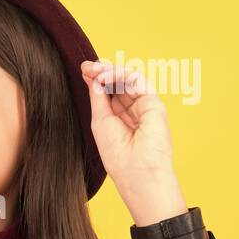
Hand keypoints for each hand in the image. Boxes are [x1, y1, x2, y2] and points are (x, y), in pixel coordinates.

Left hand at [81, 59, 187, 226]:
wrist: (138, 172)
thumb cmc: (118, 154)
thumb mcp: (100, 121)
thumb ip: (99, 97)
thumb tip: (92, 75)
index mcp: (117, 117)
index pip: (107, 91)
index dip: (96, 78)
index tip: (83, 69)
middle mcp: (131, 110)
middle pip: (117, 83)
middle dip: (102, 71)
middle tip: (87, 65)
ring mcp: (143, 106)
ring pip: (127, 79)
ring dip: (111, 71)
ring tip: (97, 70)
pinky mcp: (154, 104)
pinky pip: (138, 82)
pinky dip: (123, 75)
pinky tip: (108, 76)